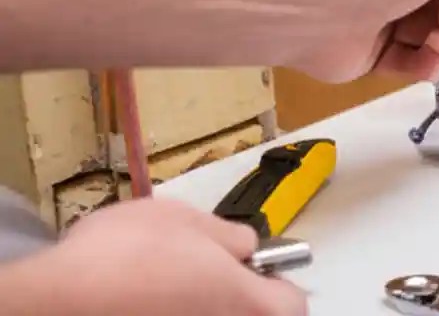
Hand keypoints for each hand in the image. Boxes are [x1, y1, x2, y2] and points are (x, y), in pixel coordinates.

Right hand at [1, 199, 304, 315]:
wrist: (56, 304)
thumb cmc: (127, 255)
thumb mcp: (186, 220)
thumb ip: (230, 236)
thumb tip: (247, 249)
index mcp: (251, 306)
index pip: (292, 303)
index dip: (275, 282)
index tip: (248, 267)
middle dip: (238, 298)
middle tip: (206, 278)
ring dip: (202, 308)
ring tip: (165, 290)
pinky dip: (171, 315)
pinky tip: (141, 305)